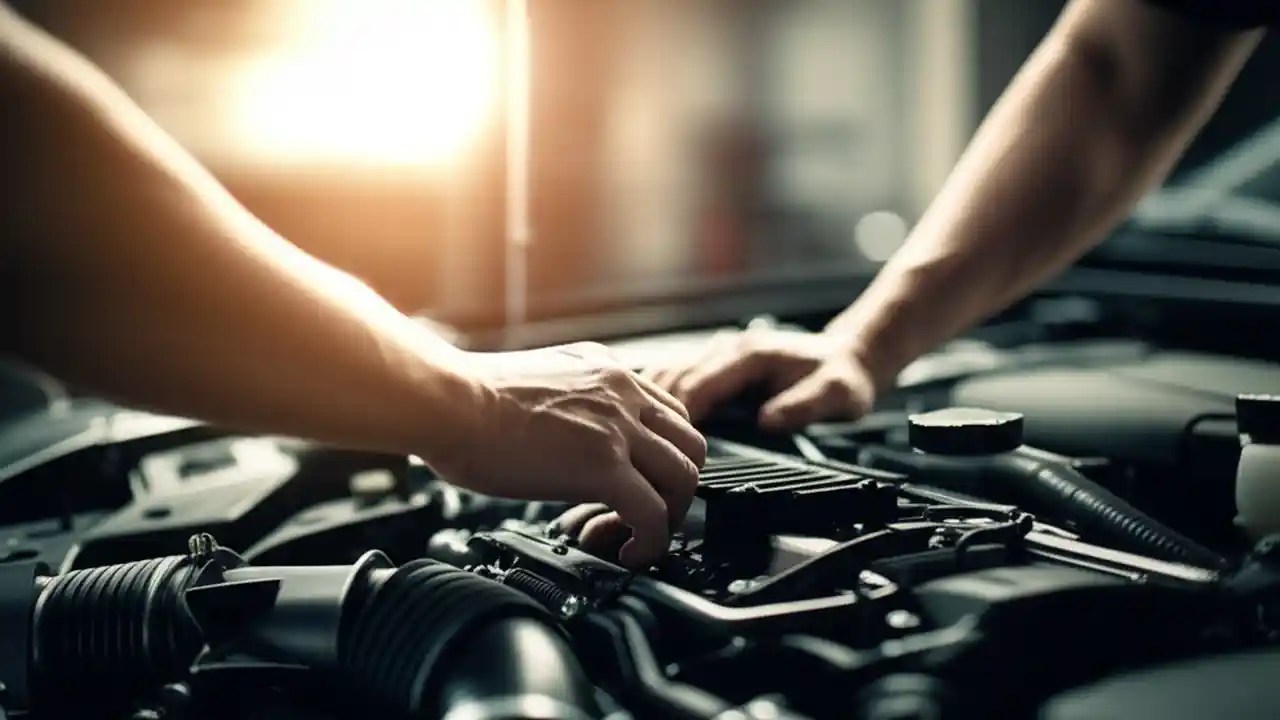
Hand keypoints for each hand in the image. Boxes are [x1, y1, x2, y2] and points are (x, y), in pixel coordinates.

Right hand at [434, 342, 706, 567]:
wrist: (446, 403)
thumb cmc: (466, 400)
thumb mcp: (537, 385)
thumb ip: (566, 405)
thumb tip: (562, 440)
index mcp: (604, 371)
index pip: (668, 413)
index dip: (662, 456)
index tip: (644, 482)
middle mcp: (620, 391)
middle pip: (691, 443)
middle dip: (678, 486)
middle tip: (652, 514)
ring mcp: (616, 428)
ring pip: (684, 477)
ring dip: (669, 516)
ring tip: (639, 537)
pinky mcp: (602, 466)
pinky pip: (652, 513)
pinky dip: (651, 541)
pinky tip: (628, 553)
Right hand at [647, 327, 875, 429]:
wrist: (848, 355)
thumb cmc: (840, 376)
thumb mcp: (836, 394)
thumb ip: (803, 406)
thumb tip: (767, 422)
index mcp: (750, 355)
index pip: (699, 384)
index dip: (679, 415)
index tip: (664, 444)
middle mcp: (728, 349)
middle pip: (674, 377)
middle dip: (652, 410)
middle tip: (638, 446)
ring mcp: (718, 353)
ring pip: (667, 372)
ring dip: (646, 400)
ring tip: (627, 432)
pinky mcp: (714, 363)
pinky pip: (674, 374)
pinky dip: (654, 393)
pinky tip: (639, 415)